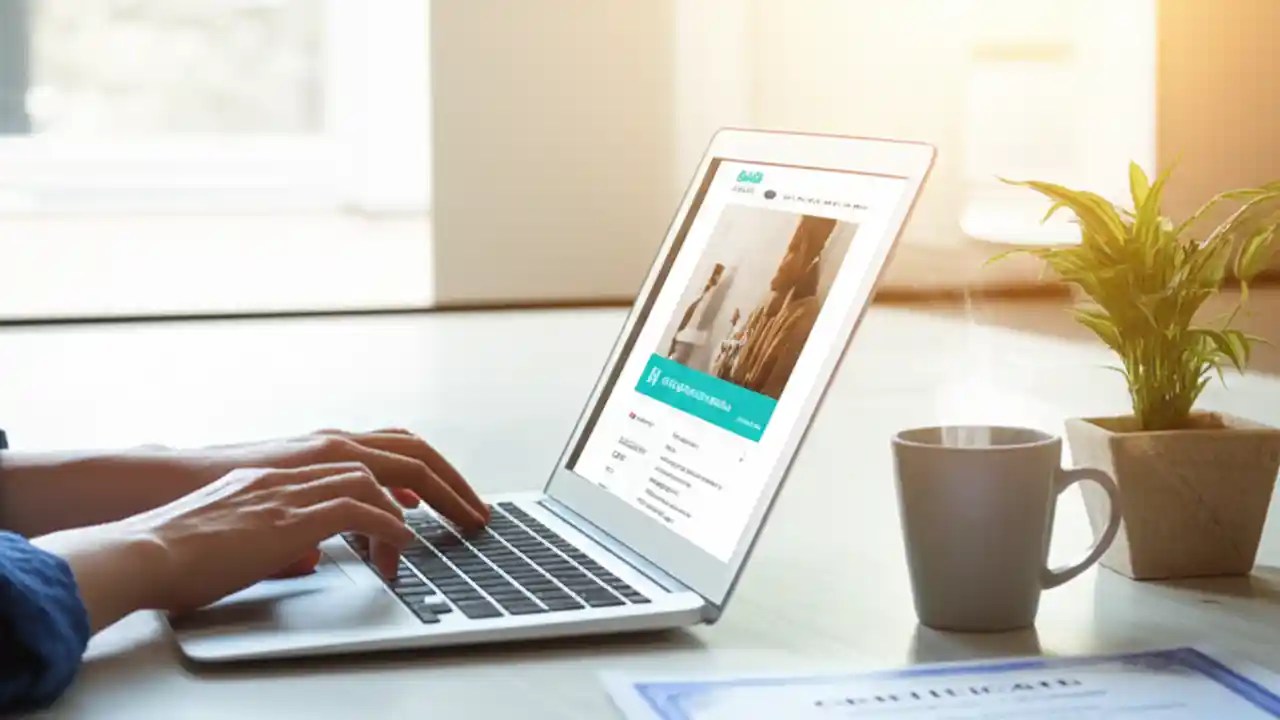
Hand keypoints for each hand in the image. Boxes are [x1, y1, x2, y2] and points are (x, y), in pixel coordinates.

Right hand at [36, 463, 418, 630]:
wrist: (146, 543)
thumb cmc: (188, 541)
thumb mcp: (251, 524)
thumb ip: (290, 532)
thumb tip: (313, 553)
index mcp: (297, 460)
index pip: (376, 447)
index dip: (415, 468)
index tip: (439, 494)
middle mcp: (306, 460)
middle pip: (400, 450)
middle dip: (445, 479)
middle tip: (473, 509)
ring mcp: (299, 483)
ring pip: (386, 476)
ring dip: (426, 507)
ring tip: (451, 532)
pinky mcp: (293, 513)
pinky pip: (362, 510)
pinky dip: (391, 527)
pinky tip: (404, 545)